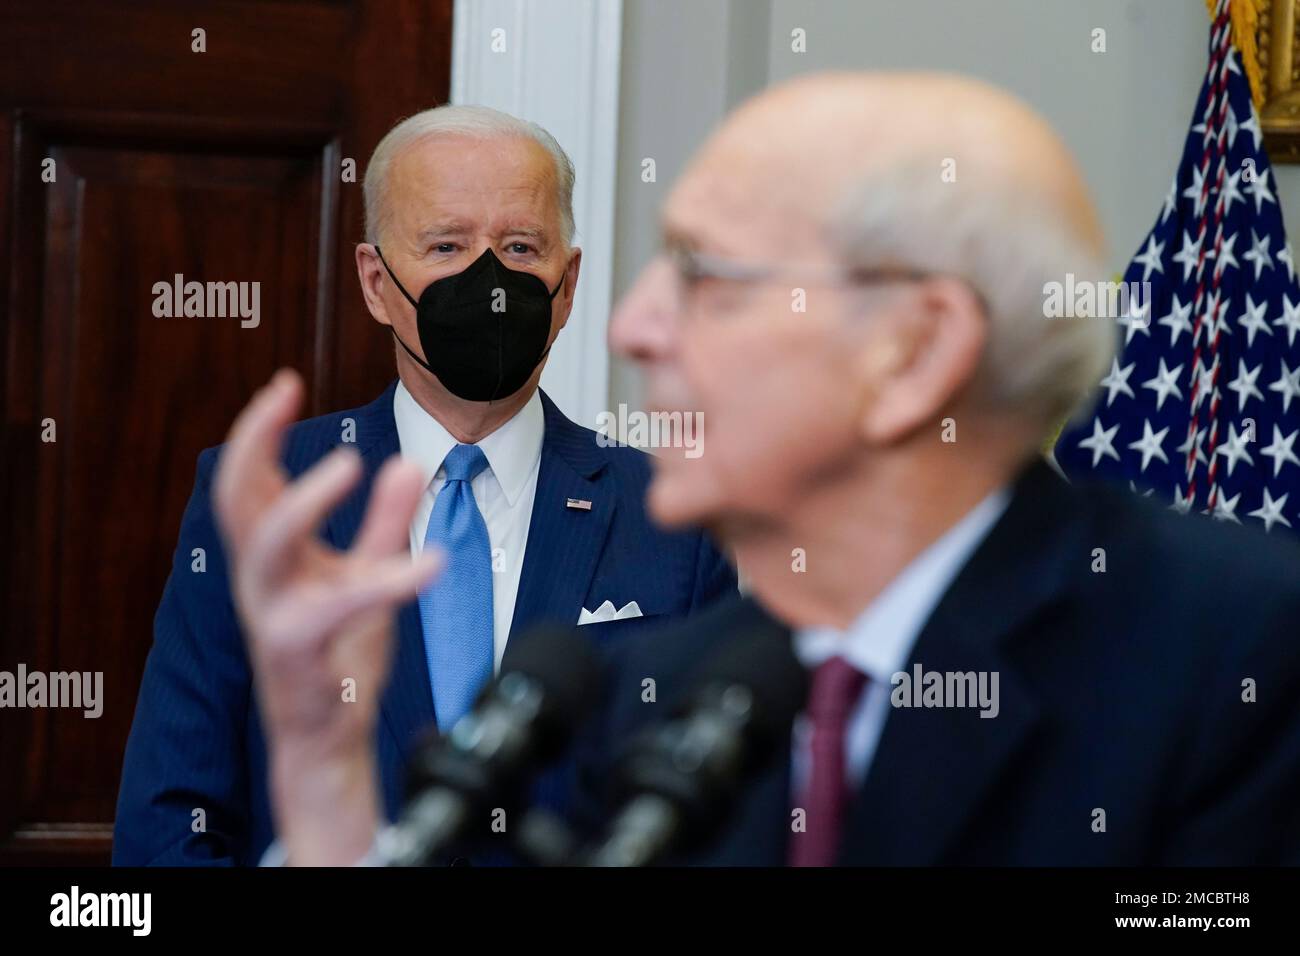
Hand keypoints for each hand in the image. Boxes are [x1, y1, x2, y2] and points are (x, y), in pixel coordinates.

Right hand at [212, 369, 439, 863]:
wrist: (330, 735)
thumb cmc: (340, 654)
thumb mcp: (368, 575)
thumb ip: (387, 523)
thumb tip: (406, 461)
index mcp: (274, 557)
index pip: (250, 481)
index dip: (260, 429)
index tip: (286, 382)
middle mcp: (264, 580)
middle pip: (238, 499)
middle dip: (254, 441)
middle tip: (284, 395)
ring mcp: (275, 614)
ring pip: (267, 547)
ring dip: (304, 502)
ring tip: (351, 464)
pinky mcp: (302, 651)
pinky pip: (340, 607)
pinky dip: (387, 581)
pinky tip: (431, 564)